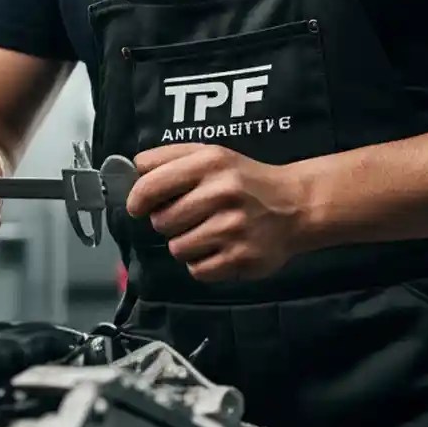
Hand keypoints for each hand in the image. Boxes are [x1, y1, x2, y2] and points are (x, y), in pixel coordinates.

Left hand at [126, 143, 312, 282]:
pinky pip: (197, 270)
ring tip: (208, 232)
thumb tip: (131, 171)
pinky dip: (203, 263)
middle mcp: (222, 193)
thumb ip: (169, 159)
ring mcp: (233, 228)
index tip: (138, 206)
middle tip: (189, 216)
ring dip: (186, 243)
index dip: (137, 199)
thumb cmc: (245, 181)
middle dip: (168, 221)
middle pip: (161, 221)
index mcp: (210, 163)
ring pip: (177, 248)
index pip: (151, 185)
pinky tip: (219, 248)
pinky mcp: (242, 258)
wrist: (296, 206)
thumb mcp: (212, 156)